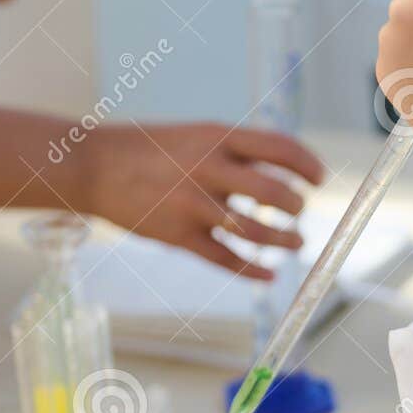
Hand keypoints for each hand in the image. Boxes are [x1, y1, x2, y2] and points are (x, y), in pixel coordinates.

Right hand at [79, 122, 323, 280]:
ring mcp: (193, 205)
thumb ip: (235, 151)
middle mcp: (208, 169)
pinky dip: (254, 272)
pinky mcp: (179, 236)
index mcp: (216, 137)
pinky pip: (226, 260)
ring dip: (284, 241)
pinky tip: (269, 275)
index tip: (320, 178)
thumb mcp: (195, 136)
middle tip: (298, 213)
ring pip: (255, 232)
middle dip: (296, 206)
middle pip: (274, 192)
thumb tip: (283, 169)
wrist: (92, 166)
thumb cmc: (150, 150)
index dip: (307, 164)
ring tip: (296, 243)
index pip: (278, 147)